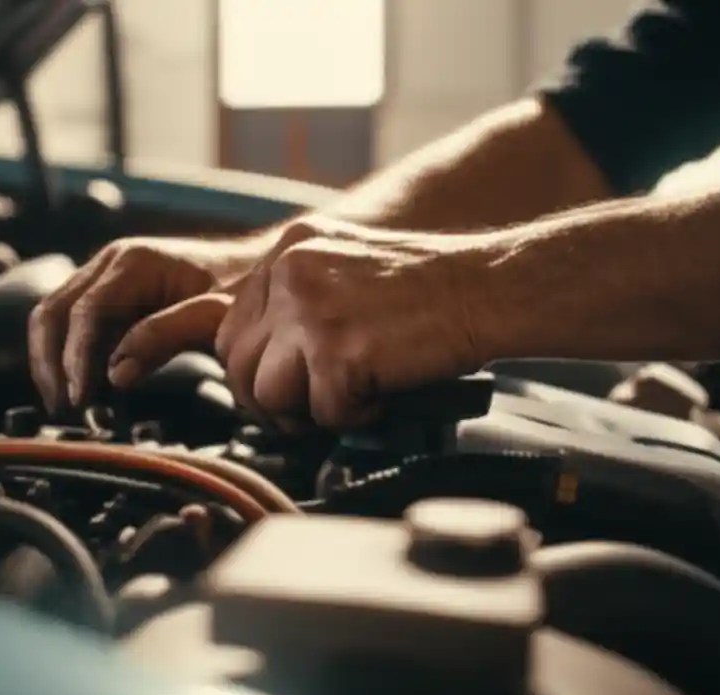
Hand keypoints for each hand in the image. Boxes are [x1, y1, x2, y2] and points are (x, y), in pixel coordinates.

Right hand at [27, 236, 262, 413]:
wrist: (258, 265)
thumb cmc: (243, 288)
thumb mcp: (213, 314)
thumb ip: (165, 339)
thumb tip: (115, 375)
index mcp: (135, 261)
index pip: (86, 312)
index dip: (76, 358)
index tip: (80, 399)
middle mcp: (111, 263)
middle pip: (54, 311)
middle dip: (50, 362)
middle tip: (64, 407)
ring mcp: (106, 276)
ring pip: (54, 317)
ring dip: (53, 362)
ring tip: (69, 404)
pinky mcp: (110, 295)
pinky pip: (73, 325)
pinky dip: (69, 357)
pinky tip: (84, 389)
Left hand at [112, 218, 493, 428]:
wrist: (488, 286)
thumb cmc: (429, 288)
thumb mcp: (344, 267)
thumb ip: (297, 302)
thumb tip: (260, 367)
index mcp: (288, 252)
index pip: (231, 331)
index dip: (256, 371)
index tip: (287, 386)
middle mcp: (291, 275)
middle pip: (238, 366)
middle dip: (271, 401)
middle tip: (312, 409)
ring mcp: (312, 312)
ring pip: (268, 395)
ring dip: (309, 411)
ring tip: (351, 397)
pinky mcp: (339, 352)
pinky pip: (322, 413)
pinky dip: (354, 416)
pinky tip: (383, 393)